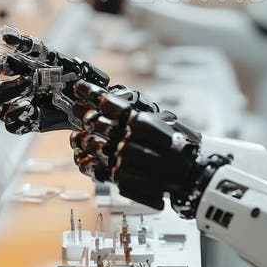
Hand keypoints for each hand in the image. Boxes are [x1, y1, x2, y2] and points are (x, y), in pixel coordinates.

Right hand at [0, 31, 109, 133]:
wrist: (88, 90)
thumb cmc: (68, 68)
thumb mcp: (46, 53)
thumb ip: (25, 44)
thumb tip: (5, 37)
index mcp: (11, 71)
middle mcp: (11, 89)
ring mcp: (19, 106)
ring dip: (8, 96)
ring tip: (27, 86)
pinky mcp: (29, 122)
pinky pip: (11, 124)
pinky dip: (16, 115)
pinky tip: (28, 107)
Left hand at [69, 81, 226, 216]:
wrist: (188, 175)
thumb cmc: (178, 146)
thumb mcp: (161, 120)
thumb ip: (136, 112)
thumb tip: (108, 100)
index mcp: (141, 121)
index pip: (108, 104)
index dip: (91, 94)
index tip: (81, 88)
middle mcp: (130, 140)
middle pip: (96, 122)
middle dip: (84, 114)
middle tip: (78, 110)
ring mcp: (123, 160)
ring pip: (92, 145)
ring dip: (82, 138)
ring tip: (79, 135)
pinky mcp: (120, 178)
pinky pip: (96, 168)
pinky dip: (87, 162)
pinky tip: (83, 158)